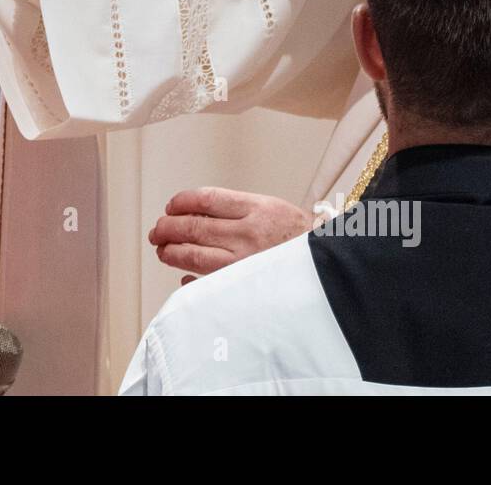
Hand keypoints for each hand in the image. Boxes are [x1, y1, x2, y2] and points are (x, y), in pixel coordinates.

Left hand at [148, 187, 310, 284]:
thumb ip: (237, 210)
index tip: (170, 206)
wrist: (332, 269)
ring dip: (172, 252)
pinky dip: (191, 282)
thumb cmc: (301, 240)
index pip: (206, 200)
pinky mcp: (244, 289)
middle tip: (158, 230)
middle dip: (168, 228)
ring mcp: (245, 264)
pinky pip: (207, 285)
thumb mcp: (273, 209)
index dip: (181, 202)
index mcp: (258, 209)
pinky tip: (185, 279)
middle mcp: (249, 235)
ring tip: (163, 250)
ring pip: (194, 256)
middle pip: (194, 227)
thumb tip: (194, 215)